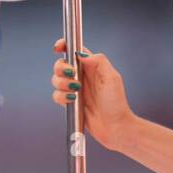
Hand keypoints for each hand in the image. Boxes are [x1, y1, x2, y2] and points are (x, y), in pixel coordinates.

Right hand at [51, 37, 135, 151]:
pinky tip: (72, 100)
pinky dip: (61, 97)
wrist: (115, 127)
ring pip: (56, 80)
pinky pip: (56, 95)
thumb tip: (80, 53)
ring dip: (61, 84)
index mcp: (92, 67)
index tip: (57, 48)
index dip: (64, 46)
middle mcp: (82, 76)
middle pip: (61, 64)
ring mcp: (75, 89)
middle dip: (61, 68)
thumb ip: (99, 61)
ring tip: (76, 91)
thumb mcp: (112, 78)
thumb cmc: (117, 103)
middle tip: (72, 75)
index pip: (75, 50)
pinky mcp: (70, 102)